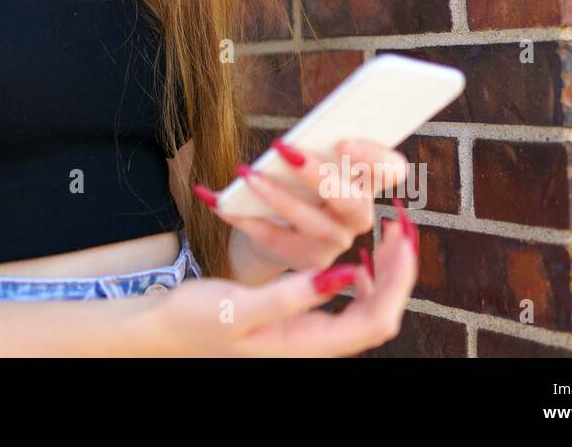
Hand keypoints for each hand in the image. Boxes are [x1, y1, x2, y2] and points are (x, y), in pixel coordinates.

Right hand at [150, 213, 417, 356]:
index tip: (401, 235)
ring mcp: (312, 337)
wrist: (168, 333)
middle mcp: (315, 347)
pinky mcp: (303, 325)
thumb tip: (347, 274)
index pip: (375, 318)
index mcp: (305, 346)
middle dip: (399, 269)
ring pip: (370, 309)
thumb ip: (291, 296)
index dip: (397, 278)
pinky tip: (360, 258)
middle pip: (380, 314)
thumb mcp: (240, 307)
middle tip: (403, 224)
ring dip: (386, 270)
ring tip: (390, 234)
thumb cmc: (197, 320)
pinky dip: (365, 277)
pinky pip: (350, 306)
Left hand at [196, 138, 412, 272]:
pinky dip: (244, 217)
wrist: (275, 228)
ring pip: (312, 222)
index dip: (375, 158)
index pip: (392, 170)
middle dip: (317, 174)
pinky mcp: (306, 261)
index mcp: (367, 183)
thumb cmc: (296, 182)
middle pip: (349, 199)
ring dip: (277, 196)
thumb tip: (294, 138)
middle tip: (283, 148)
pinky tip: (219, 200)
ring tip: (246, 173)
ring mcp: (335, 243)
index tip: (343, 142)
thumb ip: (313, 147)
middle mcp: (358, 216)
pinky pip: (275, 239)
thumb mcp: (309, 161)